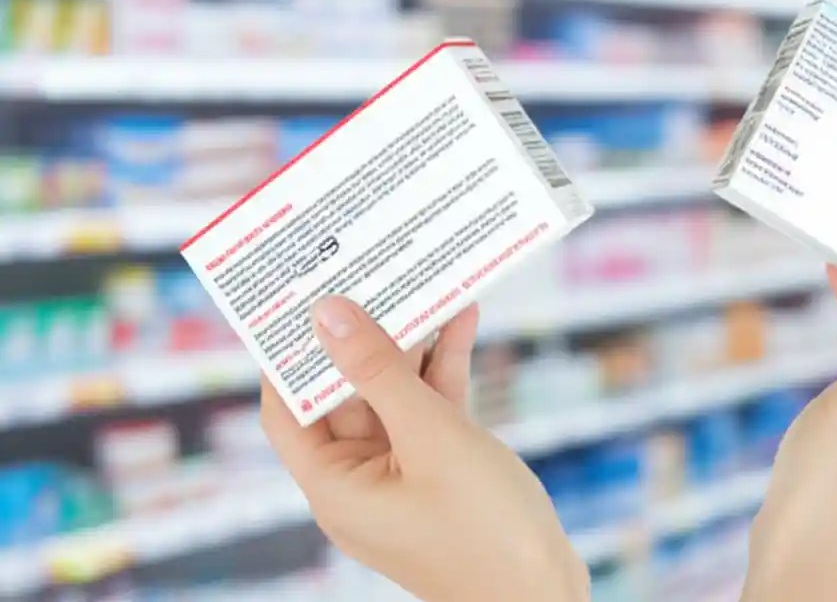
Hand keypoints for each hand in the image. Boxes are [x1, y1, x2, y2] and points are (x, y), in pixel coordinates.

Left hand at [259, 297, 588, 601]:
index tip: (299, 296)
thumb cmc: (487, 532)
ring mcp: (403, 475)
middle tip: (370, 270)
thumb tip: (328, 315)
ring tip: (421, 280)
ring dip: (411, 344)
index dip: (289, 353)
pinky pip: (431, 410)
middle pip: (346, 393)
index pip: (288, 408)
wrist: (545, 594)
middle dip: (363, 335)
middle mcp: (360, 480)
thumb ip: (379, 372)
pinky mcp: (442, 471)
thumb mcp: (431, 438)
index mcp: (335, 486)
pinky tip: (464, 320)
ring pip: (394, 395)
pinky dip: (445, 369)